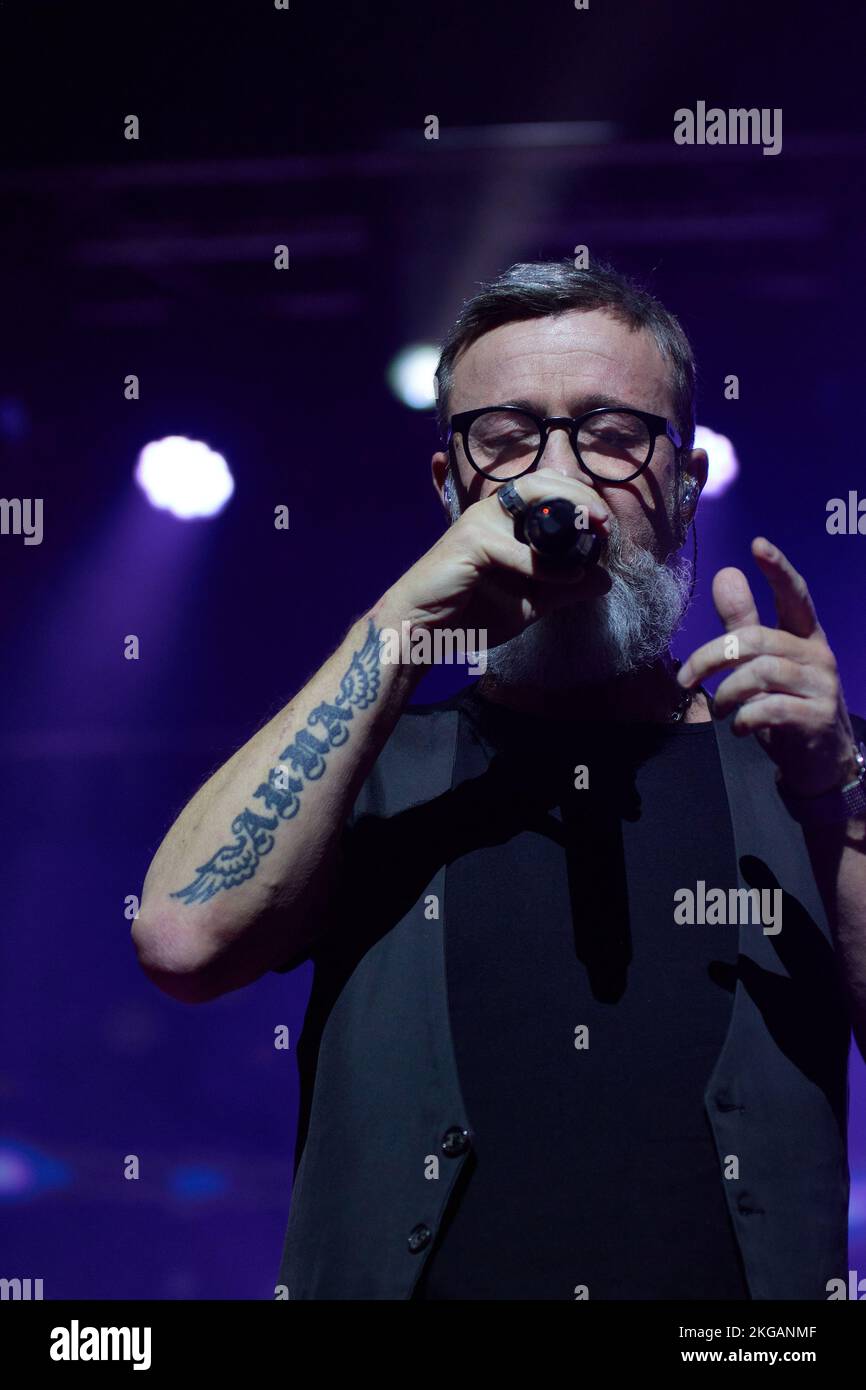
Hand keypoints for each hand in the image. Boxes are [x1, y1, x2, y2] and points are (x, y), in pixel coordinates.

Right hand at [378, 470, 613, 649]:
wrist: (425, 632)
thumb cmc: (470, 614)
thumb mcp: (530, 601)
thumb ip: (564, 588)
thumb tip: (605, 579)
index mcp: (503, 519)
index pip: (547, 487)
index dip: (581, 497)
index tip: (606, 525)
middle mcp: (491, 512)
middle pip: (543, 481)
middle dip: (581, 494)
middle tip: (606, 521)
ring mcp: (479, 522)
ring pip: (533, 500)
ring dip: (569, 513)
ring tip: (595, 535)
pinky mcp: (469, 543)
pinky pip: (518, 550)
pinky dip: (547, 566)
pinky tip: (569, 577)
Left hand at [677, 537, 857, 797]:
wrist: (821, 763)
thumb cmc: (788, 705)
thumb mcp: (763, 663)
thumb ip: (742, 623)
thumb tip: (726, 573)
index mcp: (806, 637)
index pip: (796, 596)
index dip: (778, 570)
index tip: (757, 544)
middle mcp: (818, 655)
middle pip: (757, 639)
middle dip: (711, 657)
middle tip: (685, 679)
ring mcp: (822, 686)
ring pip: (761, 672)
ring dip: (726, 692)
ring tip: (718, 709)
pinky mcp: (816, 717)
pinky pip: (769, 708)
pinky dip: (743, 718)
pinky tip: (738, 728)